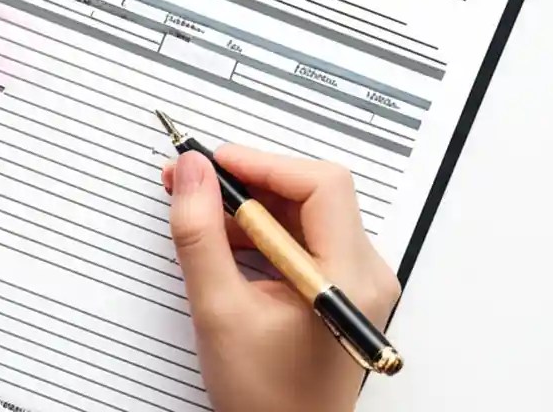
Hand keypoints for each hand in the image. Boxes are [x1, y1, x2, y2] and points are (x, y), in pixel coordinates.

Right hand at [162, 146, 401, 411]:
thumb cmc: (266, 398)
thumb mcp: (218, 310)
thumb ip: (200, 235)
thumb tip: (190, 175)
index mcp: (348, 276)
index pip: (320, 185)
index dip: (262, 163)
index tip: (214, 163)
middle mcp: (362, 272)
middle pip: (311, 193)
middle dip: (249, 180)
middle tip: (195, 181)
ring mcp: (350, 280)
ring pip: (302, 213)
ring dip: (249, 206)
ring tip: (200, 213)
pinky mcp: (333, 287)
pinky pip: (298, 237)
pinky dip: (258, 230)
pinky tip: (221, 241)